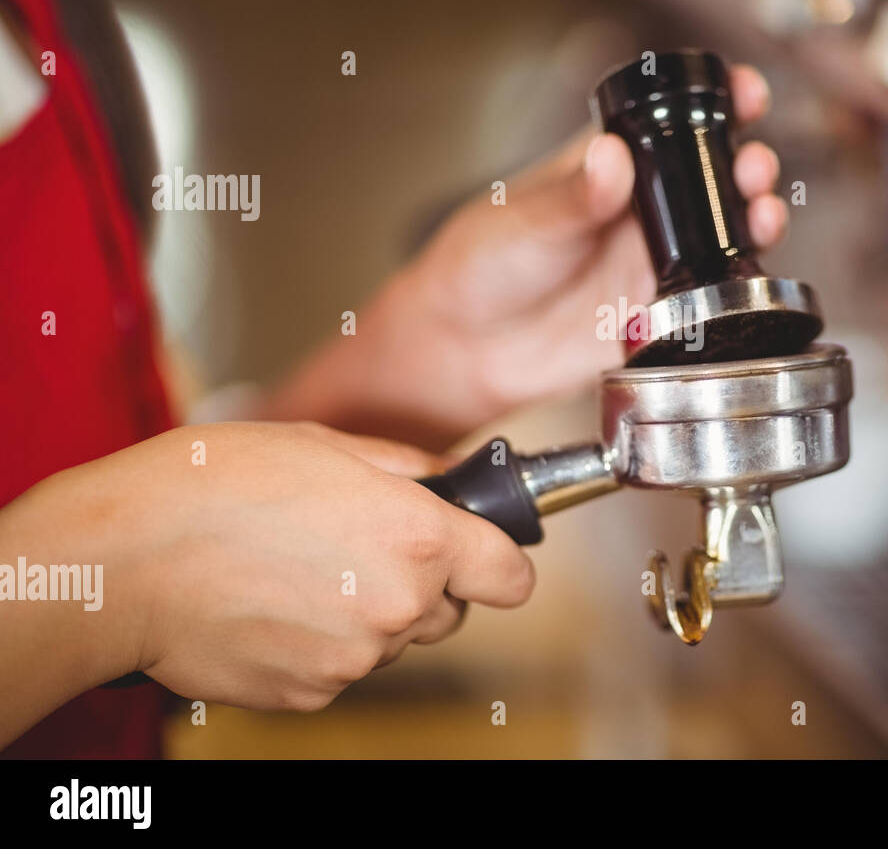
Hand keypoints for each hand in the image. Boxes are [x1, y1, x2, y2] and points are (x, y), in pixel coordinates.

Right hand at [0, 421, 532, 741]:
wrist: (124, 558)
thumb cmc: (214, 487)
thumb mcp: (325, 444)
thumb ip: (405, 468)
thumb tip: (446, 478)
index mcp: (417, 536)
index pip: (512, 576)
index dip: (499, 563)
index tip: (484, 557)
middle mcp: (400, 604)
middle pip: (449, 610)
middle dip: (421, 584)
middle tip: (357, 548)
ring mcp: (356, 658)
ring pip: (391, 640)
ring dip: (366, 614)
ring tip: (298, 572)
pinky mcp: (310, 693)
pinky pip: (339, 670)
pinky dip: (317, 646)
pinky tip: (271, 606)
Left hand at [265, 66, 785, 446]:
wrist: (464, 349)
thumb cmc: (478, 267)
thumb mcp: (523, 220)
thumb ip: (571, 196)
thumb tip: (608, 159)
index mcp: (607, 168)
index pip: (671, 124)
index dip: (715, 103)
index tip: (745, 90)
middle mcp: (639, 212)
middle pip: (712, 178)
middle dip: (747, 163)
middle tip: (752, 165)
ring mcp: (651, 262)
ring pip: (722, 235)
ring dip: (753, 219)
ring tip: (761, 213)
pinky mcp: (656, 314)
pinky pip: (709, 299)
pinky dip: (735, 288)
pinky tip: (743, 278)